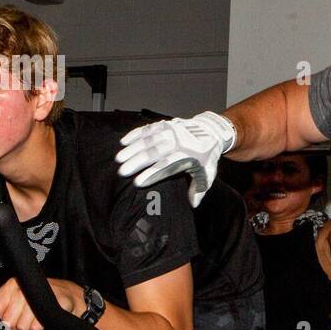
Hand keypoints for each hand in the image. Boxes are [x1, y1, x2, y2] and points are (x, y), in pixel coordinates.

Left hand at [0, 278, 84, 329]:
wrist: (68, 296)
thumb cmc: (42, 299)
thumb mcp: (19, 299)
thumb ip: (4, 308)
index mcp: (12, 285)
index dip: (2, 320)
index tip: (9, 322)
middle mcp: (23, 288)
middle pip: (9, 321)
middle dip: (16, 328)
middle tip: (24, 324)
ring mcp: (38, 296)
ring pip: (22, 326)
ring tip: (34, 324)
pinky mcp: (51, 305)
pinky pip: (37, 328)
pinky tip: (42, 326)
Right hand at [116, 112, 237, 207]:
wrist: (211, 131)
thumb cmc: (206, 157)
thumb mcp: (208, 173)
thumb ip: (199, 188)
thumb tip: (193, 204)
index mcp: (189, 155)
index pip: (168, 165)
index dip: (152, 174)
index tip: (138, 183)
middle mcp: (178, 141)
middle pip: (154, 152)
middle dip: (137, 161)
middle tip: (122, 172)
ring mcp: (171, 131)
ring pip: (149, 140)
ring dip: (133, 148)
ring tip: (119, 159)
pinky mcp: (165, 124)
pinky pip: (148, 128)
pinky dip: (135, 134)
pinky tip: (123, 142)